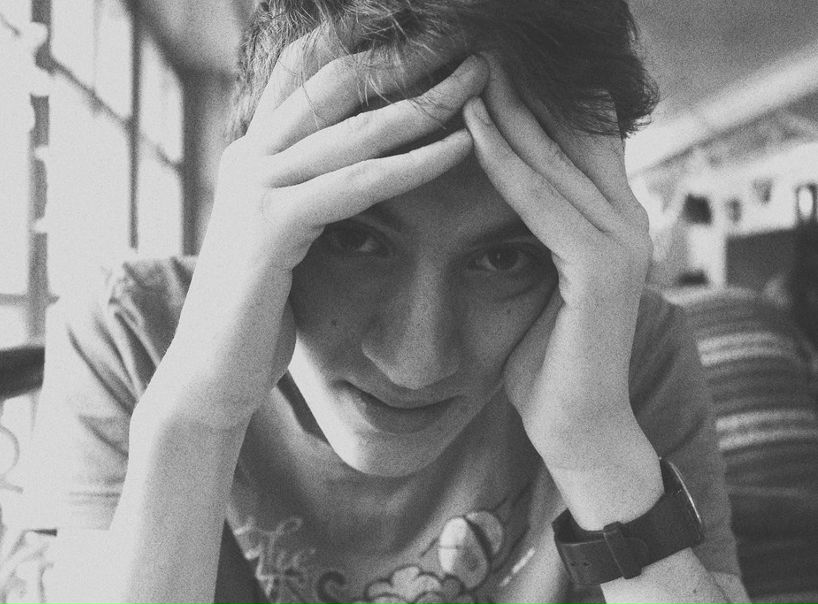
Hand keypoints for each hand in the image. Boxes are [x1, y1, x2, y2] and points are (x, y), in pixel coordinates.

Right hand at [157, 39, 487, 428]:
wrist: (209, 372)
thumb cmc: (256, 311)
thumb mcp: (279, 236)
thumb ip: (305, 194)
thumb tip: (350, 172)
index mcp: (252, 154)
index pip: (308, 75)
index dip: (364, 46)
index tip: (427, 35)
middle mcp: (249, 157)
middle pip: (336, 83)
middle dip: (405, 57)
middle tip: (467, 42)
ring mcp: (255, 188)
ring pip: (354, 129)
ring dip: (425, 100)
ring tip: (479, 78)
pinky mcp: (271, 226)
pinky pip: (357, 184)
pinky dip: (414, 164)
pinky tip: (461, 147)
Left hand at [463, 57, 652, 471]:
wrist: (576, 428)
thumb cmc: (547, 359)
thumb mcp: (537, 281)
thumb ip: (533, 234)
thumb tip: (496, 198)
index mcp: (611, 220)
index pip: (574, 138)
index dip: (532, 98)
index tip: (479, 67)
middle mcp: (625, 219)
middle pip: (571, 132)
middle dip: (521, 89)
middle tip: (472, 49)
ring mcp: (620, 242)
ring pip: (557, 158)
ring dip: (510, 110)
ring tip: (466, 68)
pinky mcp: (600, 269)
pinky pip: (544, 203)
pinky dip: (508, 164)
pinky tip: (472, 128)